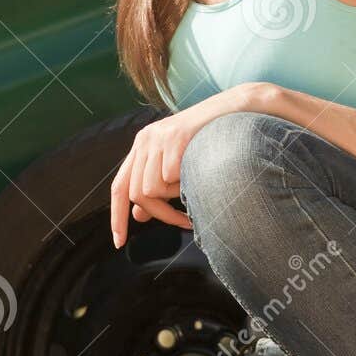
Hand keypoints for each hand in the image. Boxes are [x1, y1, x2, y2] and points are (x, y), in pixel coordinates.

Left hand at [110, 90, 256, 247]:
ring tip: (196, 187)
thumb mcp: (178, 166)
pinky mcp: (173, 136)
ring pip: (151, 189)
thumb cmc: (213, 142)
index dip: (116, 216)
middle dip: (160, 214)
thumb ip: (156, 187)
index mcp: (142, 146)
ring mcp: (158, 136)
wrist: (239, 112)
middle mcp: (145, 140)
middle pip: (136, 194)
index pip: (119, 187)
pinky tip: (202, 173)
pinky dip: (185, 183)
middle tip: (184, 222)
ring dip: (175, 197)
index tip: (119, 243)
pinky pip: (170, 177)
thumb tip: (137, 215)